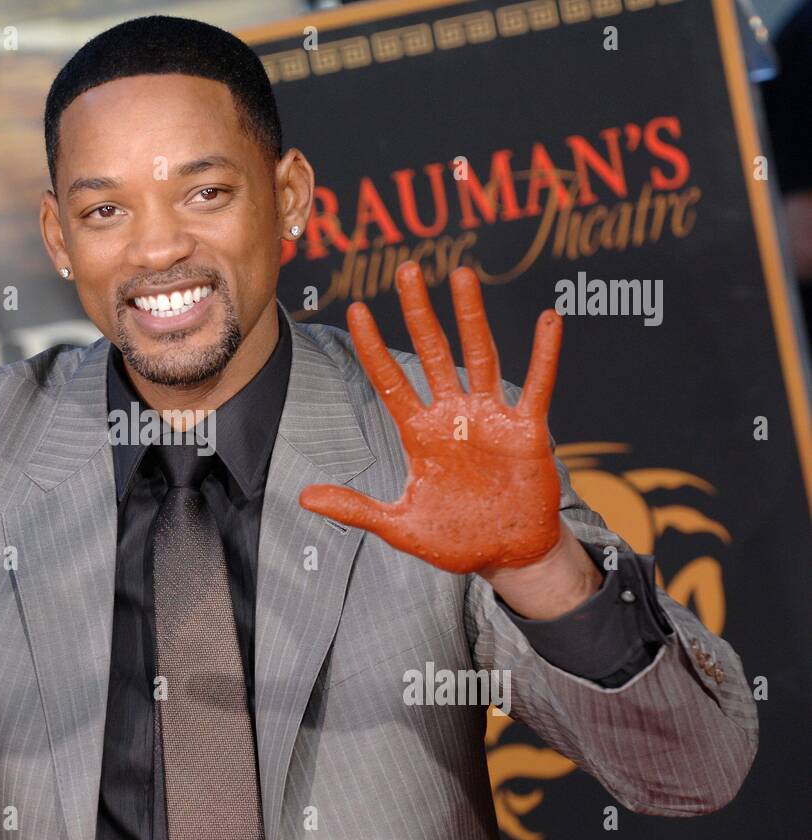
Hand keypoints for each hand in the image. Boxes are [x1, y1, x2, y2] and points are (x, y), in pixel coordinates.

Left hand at [299, 262, 562, 575]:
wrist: (507, 556)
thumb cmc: (455, 539)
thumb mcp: (399, 527)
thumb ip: (355, 508)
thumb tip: (304, 497)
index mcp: (420, 434)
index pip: (390, 380)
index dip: (372, 347)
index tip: (356, 309)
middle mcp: (452, 416)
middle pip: (432, 352)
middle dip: (419, 312)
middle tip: (407, 270)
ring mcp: (490, 419)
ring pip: (480, 355)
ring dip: (472, 316)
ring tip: (462, 274)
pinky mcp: (527, 432)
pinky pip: (539, 386)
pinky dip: (545, 354)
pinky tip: (549, 319)